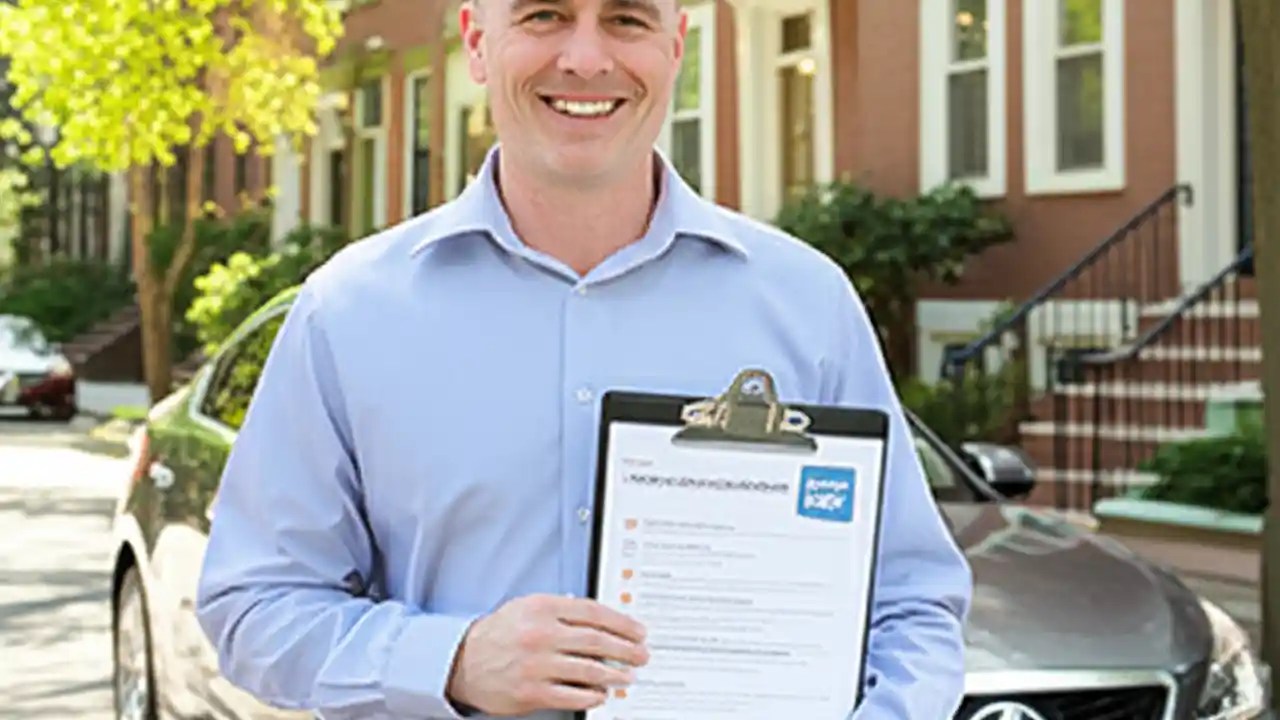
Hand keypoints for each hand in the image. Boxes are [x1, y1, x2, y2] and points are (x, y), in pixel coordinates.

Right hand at [445, 594, 649, 715]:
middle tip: (640, 654)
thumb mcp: (526, 607)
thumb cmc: (498, 634)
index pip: (594, 613)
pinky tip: (601, 694)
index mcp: (542, 608)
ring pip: (589, 670)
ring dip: (615, 674)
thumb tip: (601, 619)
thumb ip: (561, 609)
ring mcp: (537, 665)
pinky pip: (573, 695)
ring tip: (627, 675)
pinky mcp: (532, 692)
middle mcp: (541, 634)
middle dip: (626, 649)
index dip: (622, 623)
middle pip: (597, 641)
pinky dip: (593, 696)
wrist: (462, 661)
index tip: (637, 631)